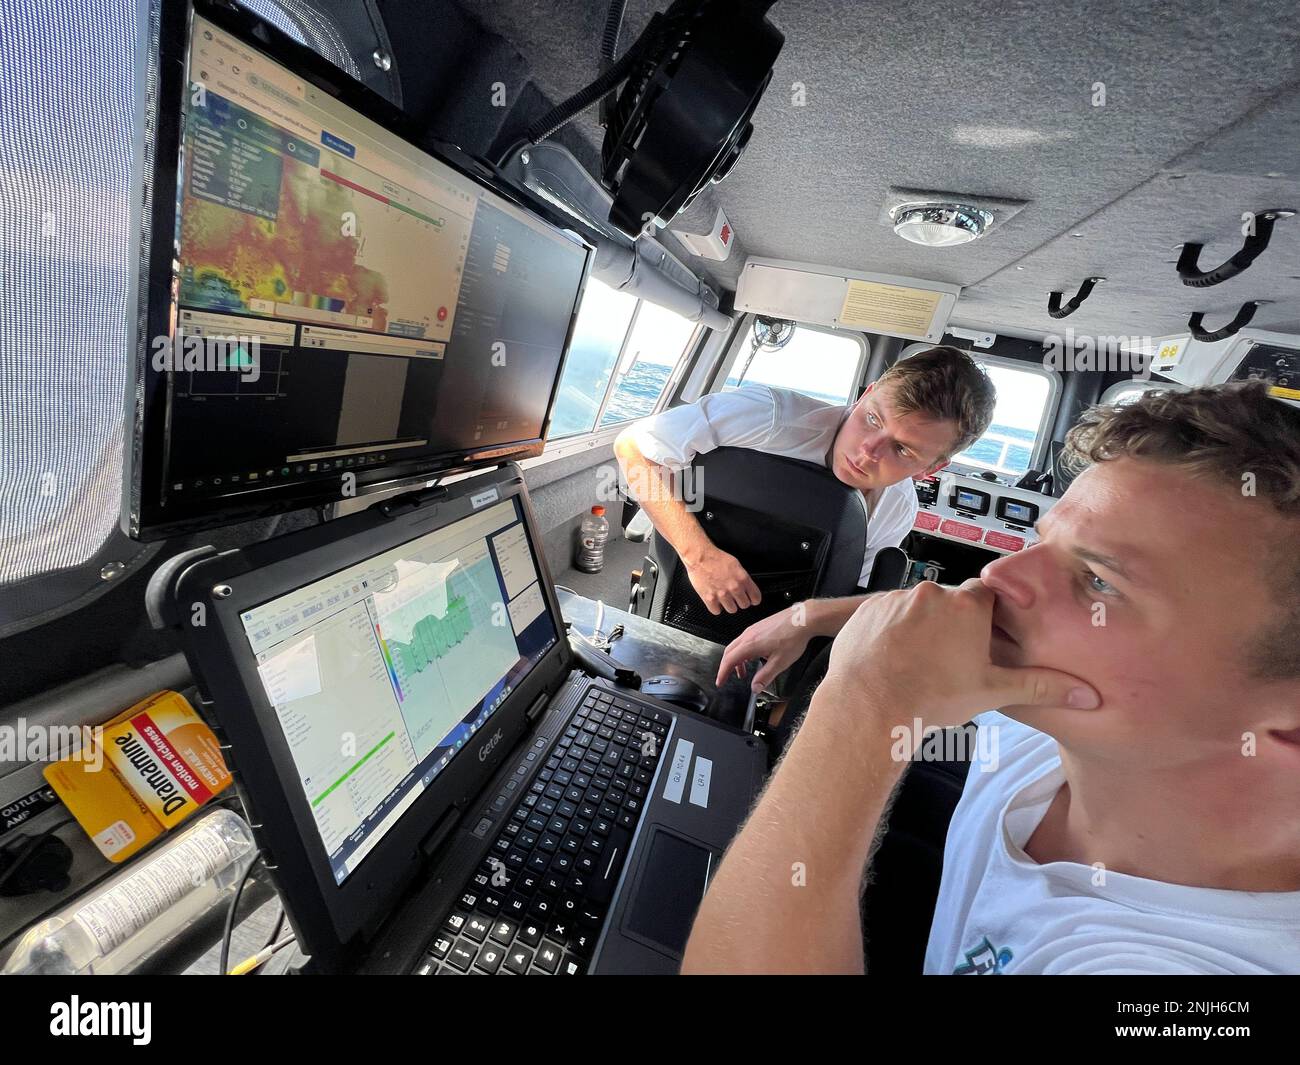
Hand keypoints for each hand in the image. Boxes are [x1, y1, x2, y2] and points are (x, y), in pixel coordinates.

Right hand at [686, 547, 760, 614]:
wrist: (699, 557)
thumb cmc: (715, 558)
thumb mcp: (736, 564)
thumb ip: (742, 578)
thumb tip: (746, 587)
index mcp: (742, 578)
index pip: (755, 597)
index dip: (753, 599)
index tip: (751, 599)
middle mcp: (734, 588)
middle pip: (744, 605)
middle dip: (740, 601)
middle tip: (735, 597)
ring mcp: (722, 595)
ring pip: (732, 610)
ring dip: (729, 605)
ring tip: (724, 598)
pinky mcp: (709, 599)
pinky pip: (716, 611)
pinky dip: (716, 607)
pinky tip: (715, 601)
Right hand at [716, 604, 812, 691]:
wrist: (803, 619)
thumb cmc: (793, 637)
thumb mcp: (780, 662)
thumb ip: (765, 676)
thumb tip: (755, 688)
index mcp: (750, 644)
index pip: (729, 661)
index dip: (723, 673)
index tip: (720, 681)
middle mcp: (748, 635)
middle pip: (729, 652)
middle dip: (726, 667)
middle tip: (726, 677)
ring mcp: (753, 629)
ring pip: (736, 645)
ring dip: (735, 659)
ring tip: (742, 671)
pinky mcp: (759, 626)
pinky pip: (744, 640)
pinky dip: (743, 651)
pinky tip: (753, 656)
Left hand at [822, 578, 1099, 729]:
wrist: (870, 704)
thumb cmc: (931, 697)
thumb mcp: (993, 692)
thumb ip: (1042, 686)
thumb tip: (1086, 694)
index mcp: (966, 605)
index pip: (987, 594)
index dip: (988, 615)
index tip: (985, 635)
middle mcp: (931, 593)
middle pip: (950, 602)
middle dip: (953, 625)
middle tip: (951, 660)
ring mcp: (896, 599)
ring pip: (917, 608)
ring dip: (921, 628)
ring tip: (919, 664)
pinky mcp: (868, 609)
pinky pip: (886, 614)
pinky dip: (891, 631)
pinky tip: (893, 659)